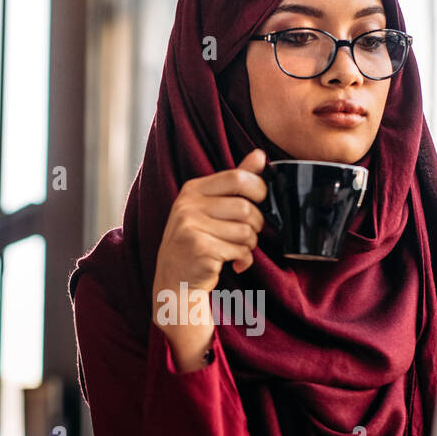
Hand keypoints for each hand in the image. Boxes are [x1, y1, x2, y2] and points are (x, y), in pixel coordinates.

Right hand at [152, 149, 266, 370]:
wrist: (175, 281)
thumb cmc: (197, 241)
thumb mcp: (210, 207)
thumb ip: (234, 181)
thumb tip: (260, 155)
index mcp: (192, 190)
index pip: (237, 178)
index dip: (259, 189)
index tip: (261, 202)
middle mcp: (188, 206)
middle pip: (246, 207)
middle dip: (257, 224)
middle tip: (249, 235)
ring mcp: (191, 228)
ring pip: (246, 231)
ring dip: (250, 245)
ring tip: (238, 250)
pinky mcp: (199, 249)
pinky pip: (239, 250)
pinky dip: (243, 259)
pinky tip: (233, 264)